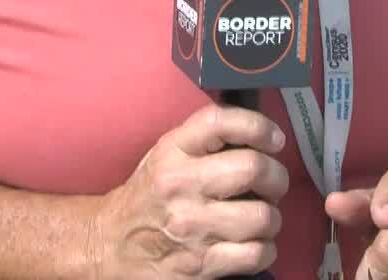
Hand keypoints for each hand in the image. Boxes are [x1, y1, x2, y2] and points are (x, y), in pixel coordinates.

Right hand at [93, 103, 290, 278]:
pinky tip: (253, 243)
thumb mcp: (166, 154)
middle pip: (253, 169)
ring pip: (263, 216)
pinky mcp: (201, 266)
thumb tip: (259, 136)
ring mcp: (192, 229)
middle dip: (276, 177)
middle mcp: (181, 186)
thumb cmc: (149, 194)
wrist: (111, 243)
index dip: (258, 126)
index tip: (274, 139)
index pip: (221, 122)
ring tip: (260, 217)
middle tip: (272, 184)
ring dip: (272, 217)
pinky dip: (265, 249)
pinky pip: (257, 254)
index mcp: (172, 152)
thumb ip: (205, 140)